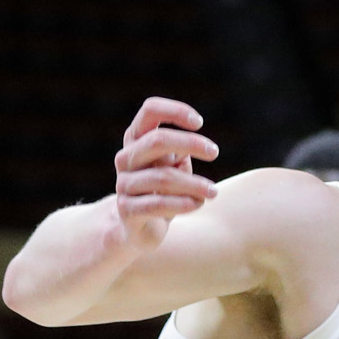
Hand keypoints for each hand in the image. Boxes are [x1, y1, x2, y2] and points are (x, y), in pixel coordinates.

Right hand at [114, 97, 219, 248]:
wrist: (138, 228)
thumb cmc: (163, 191)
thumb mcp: (175, 166)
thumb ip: (182, 150)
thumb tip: (198, 143)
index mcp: (137, 141)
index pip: (150, 112)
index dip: (175, 110)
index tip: (199, 122)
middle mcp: (126, 158)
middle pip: (157, 140)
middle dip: (191, 143)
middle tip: (214, 152)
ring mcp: (123, 184)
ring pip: (162, 177)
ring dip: (194, 183)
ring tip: (213, 191)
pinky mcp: (127, 210)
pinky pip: (157, 204)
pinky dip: (183, 203)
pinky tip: (198, 204)